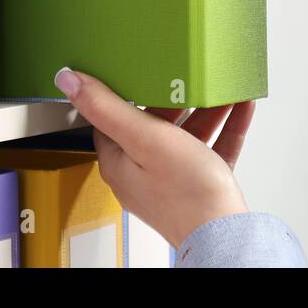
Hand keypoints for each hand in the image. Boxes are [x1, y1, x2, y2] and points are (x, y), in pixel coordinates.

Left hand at [53, 67, 254, 248]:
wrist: (226, 235)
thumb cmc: (186, 194)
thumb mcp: (144, 137)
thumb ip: (108, 107)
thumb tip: (67, 80)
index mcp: (119, 163)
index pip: (110, 120)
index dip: (123, 94)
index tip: (135, 72)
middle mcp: (142, 174)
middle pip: (152, 125)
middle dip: (173, 99)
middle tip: (184, 76)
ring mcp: (172, 181)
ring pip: (186, 135)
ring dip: (204, 109)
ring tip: (217, 87)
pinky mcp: (201, 185)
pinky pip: (212, 147)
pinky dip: (224, 125)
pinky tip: (239, 107)